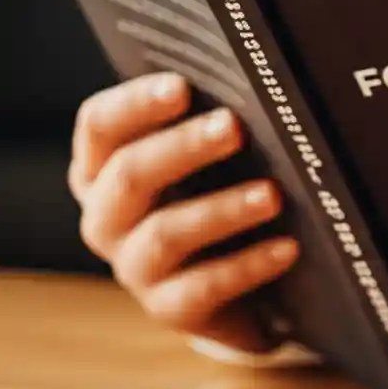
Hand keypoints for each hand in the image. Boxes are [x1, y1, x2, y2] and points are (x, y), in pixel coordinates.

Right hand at [69, 73, 298, 352]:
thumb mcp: (213, 160)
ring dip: (222, 209)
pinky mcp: (170, 309)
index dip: (135, 103)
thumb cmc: (224, 197)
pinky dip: (249, 264)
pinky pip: (205, 286)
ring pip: (166, 233)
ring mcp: (135, 267)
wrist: (241, 290)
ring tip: (273, 194)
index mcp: (105, 168)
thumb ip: (216, 121)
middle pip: (130, 174)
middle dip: (183, 147)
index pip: (99, 126)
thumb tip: (259, 79)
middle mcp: (108, 217)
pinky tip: (288, 248)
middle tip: (233, 127)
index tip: (182, 85)